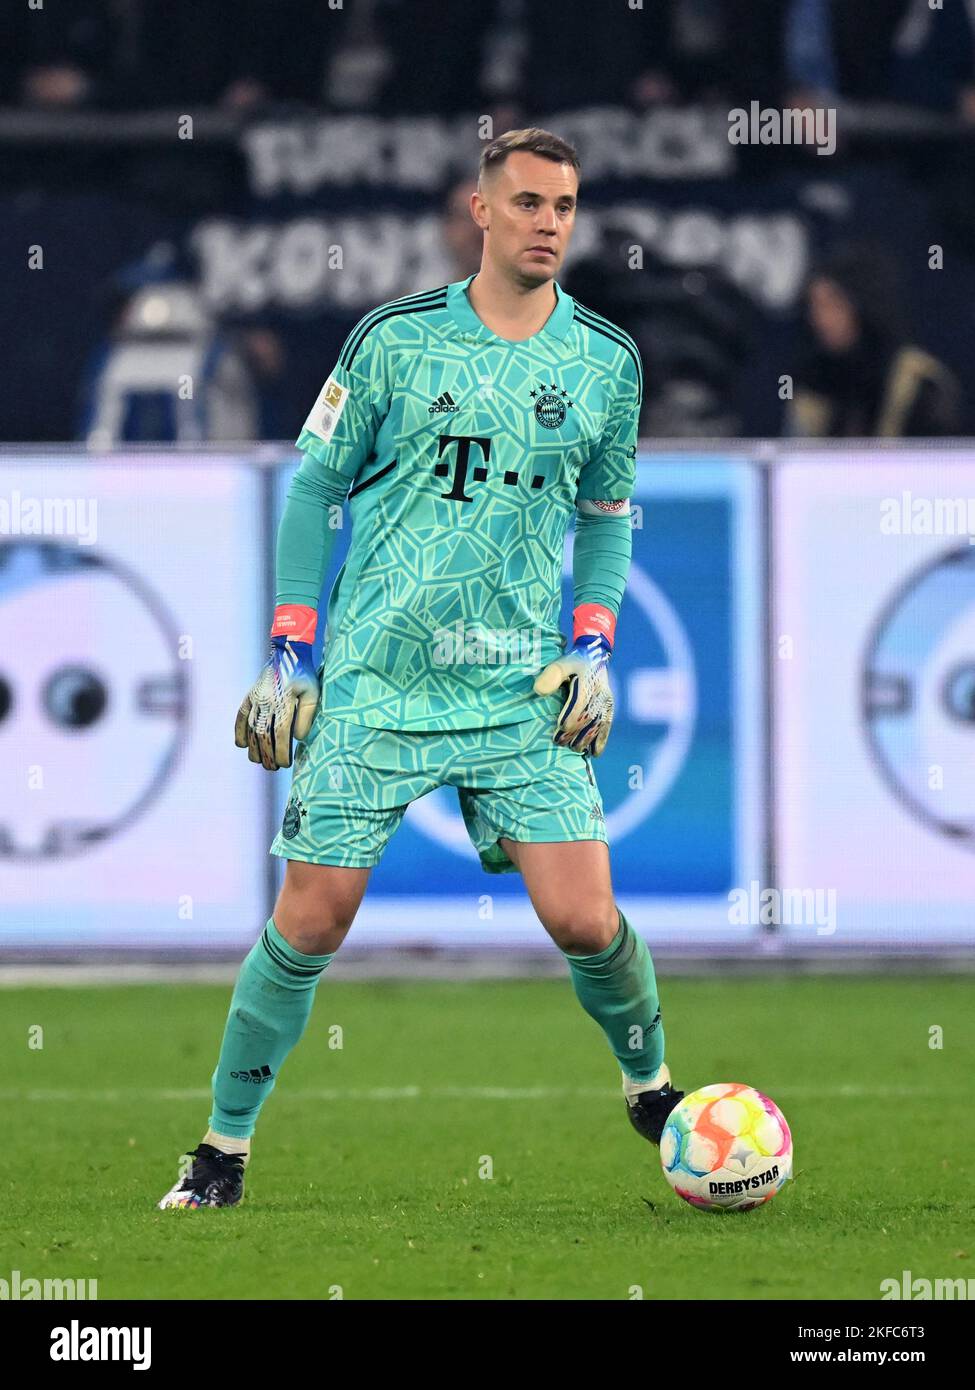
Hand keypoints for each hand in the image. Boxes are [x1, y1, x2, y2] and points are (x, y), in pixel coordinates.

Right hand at [235, 635, 319, 770]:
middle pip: (263, 735)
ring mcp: (256, 699)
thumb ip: (306, 716)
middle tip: (272, 768)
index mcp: (284, 702)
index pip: (280, 734)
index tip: (284, 764)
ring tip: (259, 761)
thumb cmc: (304, 674)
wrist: (287, 652)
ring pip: (250, 729)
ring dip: (254, 748)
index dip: (280, 752)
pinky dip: (238, 731)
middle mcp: (267, 702)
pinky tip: (241, 745)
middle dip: (267, 755)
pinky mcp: (249, 695)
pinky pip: (240, 716)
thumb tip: (298, 738)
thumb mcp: (313, 693)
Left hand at [533, 633, 613, 756]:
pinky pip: (607, 727)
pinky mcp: (609, 709)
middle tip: (559, 742)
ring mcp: (605, 703)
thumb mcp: (561, 663)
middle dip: (573, 735)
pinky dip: (601, 742)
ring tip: (572, 748)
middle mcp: (599, 696)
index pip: (577, 709)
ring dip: (584, 741)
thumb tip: (538, 690)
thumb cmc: (572, 662)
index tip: (557, 731)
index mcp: (586, 685)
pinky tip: (594, 753)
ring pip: (596, 728)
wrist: (593, 656)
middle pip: (586, 722)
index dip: (567, 722)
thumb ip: (551, 675)